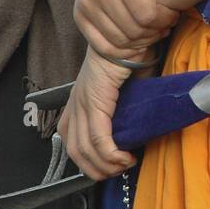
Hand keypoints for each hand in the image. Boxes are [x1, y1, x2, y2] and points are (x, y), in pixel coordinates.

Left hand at [58, 46, 139, 179]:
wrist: (127, 38)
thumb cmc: (129, 59)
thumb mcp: (124, 91)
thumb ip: (126, 110)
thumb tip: (139, 128)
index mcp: (78, 102)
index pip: (70, 142)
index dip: (88, 162)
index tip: (110, 165)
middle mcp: (75, 105)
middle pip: (75, 153)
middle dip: (97, 170)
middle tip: (118, 170)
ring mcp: (82, 104)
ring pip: (85, 150)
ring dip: (107, 166)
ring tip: (125, 164)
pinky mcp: (95, 102)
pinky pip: (99, 139)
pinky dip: (112, 155)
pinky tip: (125, 157)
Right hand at [74, 0, 182, 60]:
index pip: (148, 14)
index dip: (165, 19)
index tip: (172, 13)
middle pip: (135, 30)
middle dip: (155, 31)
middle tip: (164, 25)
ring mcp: (86, 5)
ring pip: (121, 40)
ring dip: (142, 41)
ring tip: (152, 31)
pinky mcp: (79, 17)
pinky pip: (104, 46)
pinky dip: (123, 50)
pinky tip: (136, 41)